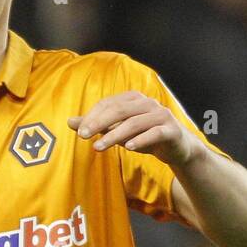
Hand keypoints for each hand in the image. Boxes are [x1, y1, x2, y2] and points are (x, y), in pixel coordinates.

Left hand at [69, 91, 198, 167]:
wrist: (176, 147)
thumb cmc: (144, 136)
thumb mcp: (118, 131)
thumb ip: (97, 125)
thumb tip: (70, 122)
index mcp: (133, 99)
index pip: (108, 104)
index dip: (93, 116)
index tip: (79, 131)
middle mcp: (147, 103)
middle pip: (119, 110)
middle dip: (99, 123)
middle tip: (83, 136)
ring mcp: (160, 115)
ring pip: (134, 123)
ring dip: (114, 135)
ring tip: (99, 147)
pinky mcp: (171, 130)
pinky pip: (155, 133)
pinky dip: (141, 140)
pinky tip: (128, 148)